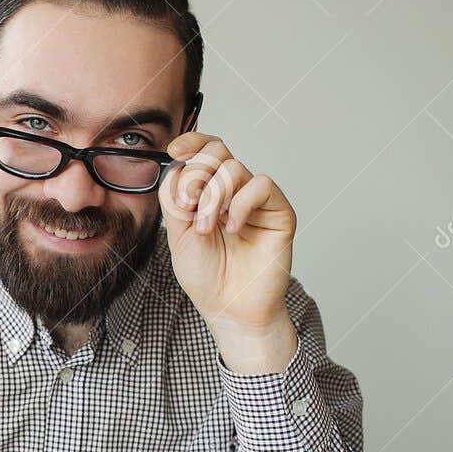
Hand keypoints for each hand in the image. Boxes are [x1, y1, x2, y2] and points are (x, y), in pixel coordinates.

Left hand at [160, 132, 297, 372]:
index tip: (175, 151)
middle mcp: (233, 192)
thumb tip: (176, 165)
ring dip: (213, 197)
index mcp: (208, 193)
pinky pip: (261, 185)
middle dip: (197, 173)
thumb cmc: (206, 277)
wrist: (229, 308)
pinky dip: (241, 204)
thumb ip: (174, 198)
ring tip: (208, 228)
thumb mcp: (176, 234)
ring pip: (234, 167)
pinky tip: (233, 228)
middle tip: (189, 205)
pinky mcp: (278, 212)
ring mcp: (256, 201)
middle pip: (217, 151)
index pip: (204, 151)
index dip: (191, 142)